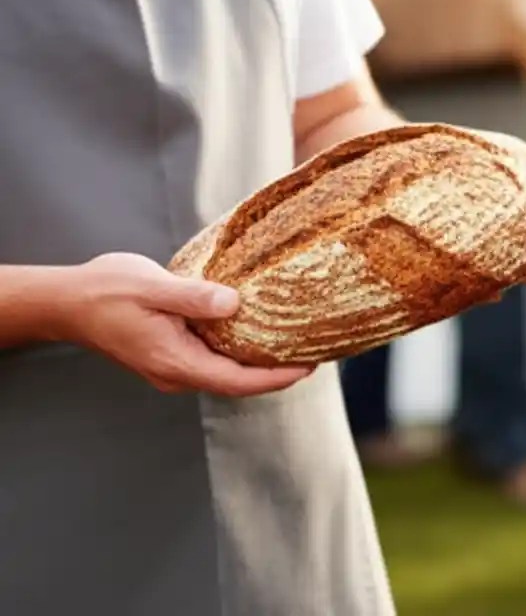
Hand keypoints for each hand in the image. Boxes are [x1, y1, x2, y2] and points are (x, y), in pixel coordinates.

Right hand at [62, 253, 310, 396]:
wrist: (67, 302)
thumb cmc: (106, 291)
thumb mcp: (153, 286)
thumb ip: (194, 297)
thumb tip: (234, 303)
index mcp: (176, 361)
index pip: (238, 382)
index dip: (277, 377)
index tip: (309, 366)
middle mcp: (176, 373)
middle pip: (238, 383)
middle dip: (276, 373)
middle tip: (314, 352)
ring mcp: (172, 368)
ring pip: (226, 374)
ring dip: (259, 364)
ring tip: (294, 345)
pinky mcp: (169, 357)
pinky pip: (213, 362)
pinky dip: (238, 354)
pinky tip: (256, 334)